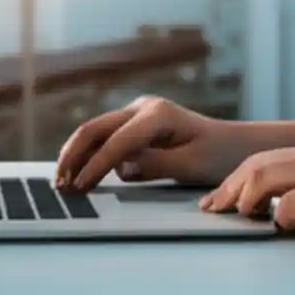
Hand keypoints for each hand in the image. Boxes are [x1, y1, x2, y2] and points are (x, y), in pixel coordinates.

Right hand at [56, 96, 245, 191]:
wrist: (234, 144)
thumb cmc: (217, 155)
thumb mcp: (190, 164)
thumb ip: (155, 163)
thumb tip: (121, 166)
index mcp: (158, 115)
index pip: (118, 142)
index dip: (95, 165)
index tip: (79, 187)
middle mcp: (143, 107)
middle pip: (96, 128)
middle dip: (74, 154)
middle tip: (59, 183)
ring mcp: (137, 113)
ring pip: (96, 131)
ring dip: (77, 154)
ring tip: (62, 181)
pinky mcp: (135, 124)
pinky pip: (105, 137)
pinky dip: (89, 153)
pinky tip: (78, 172)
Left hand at [200, 138, 294, 236]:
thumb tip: (286, 217)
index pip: (266, 159)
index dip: (238, 178)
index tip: (221, 199)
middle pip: (256, 165)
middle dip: (229, 188)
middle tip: (211, 208)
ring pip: (265, 178)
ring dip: (245, 199)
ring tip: (236, 217)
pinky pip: (292, 204)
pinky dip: (279, 217)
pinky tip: (281, 228)